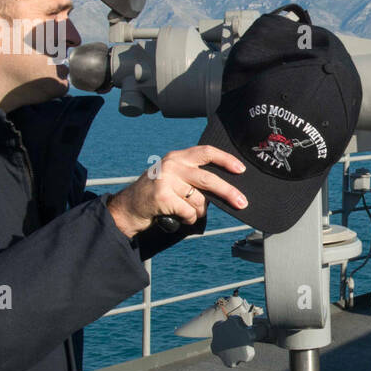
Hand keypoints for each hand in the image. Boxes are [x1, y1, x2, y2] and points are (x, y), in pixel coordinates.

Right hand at [106, 146, 246, 237]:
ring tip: (185, 211)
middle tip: (242, 203)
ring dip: (198, 212)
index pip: (206, 152)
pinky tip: (178, 217)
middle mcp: (172, 164)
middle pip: (208, 179)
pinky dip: (188, 219)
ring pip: (199, 200)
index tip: (241, 169)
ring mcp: (166, 179)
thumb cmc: (157, 195)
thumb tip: (227, 190)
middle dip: (228, 192)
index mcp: (178, 157)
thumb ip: (194, 177)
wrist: (128, 208)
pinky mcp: (162, 196)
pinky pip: (189, 212)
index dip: (225, 160)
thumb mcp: (174, 177)